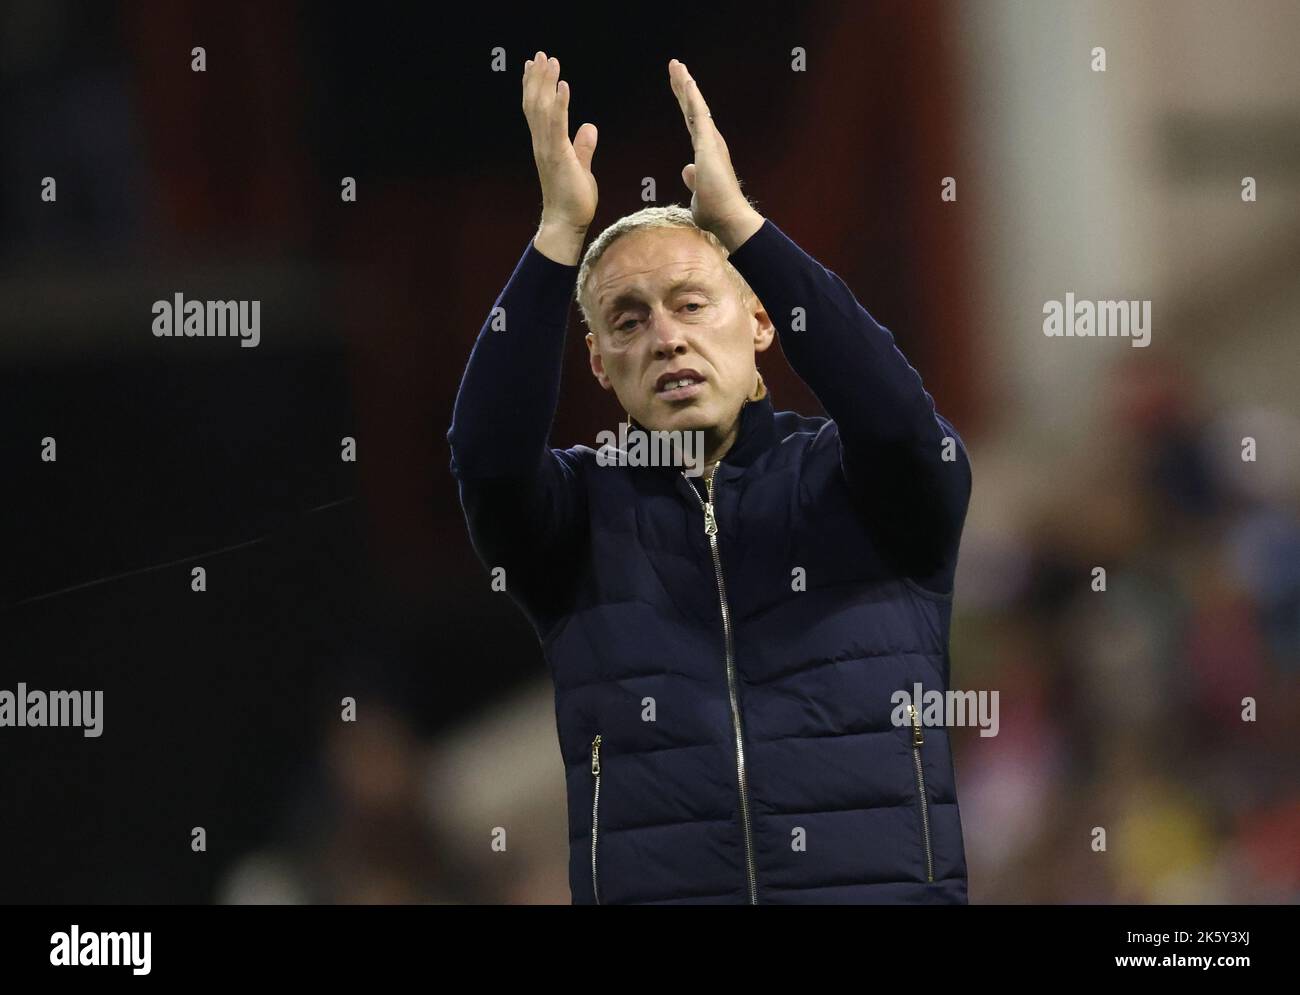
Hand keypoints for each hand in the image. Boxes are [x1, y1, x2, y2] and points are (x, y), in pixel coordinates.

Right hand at [523, 51, 597, 231]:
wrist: (567, 224)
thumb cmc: (573, 201)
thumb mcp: (582, 168)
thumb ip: (583, 147)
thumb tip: (589, 128)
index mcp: (547, 145)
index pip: (538, 111)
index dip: (536, 87)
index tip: (536, 66)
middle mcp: (543, 144)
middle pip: (535, 104)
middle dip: (537, 78)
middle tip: (540, 55)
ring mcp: (548, 149)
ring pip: (542, 110)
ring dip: (545, 83)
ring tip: (549, 61)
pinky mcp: (557, 156)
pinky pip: (557, 125)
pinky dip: (559, 104)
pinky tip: (562, 87)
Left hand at [668, 59, 761, 248]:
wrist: (729, 218)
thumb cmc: (715, 212)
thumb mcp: (697, 193)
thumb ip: (693, 180)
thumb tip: (686, 169)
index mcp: (707, 153)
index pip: (692, 123)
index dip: (685, 104)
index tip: (678, 88)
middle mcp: (711, 142)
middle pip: (693, 109)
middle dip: (683, 88)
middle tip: (675, 67)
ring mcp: (711, 141)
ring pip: (695, 106)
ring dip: (685, 85)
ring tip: (676, 65)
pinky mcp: (708, 144)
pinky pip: (699, 114)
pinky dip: (692, 96)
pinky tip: (686, 80)